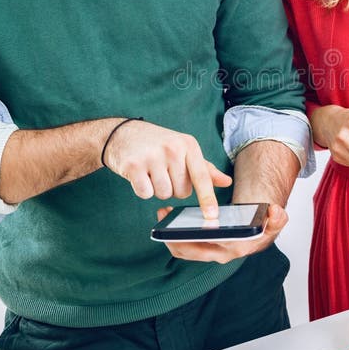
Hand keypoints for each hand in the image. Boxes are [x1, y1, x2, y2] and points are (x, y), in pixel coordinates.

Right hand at [104, 120, 231, 217]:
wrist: (122, 133)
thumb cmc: (158, 144)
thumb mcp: (183, 149)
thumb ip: (205, 168)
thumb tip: (226, 182)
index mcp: (188, 145)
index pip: (201, 176)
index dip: (208, 198)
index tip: (212, 216)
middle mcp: (172, 149)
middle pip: (181, 192)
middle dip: (173, 188)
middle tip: (164, 171)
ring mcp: (152, 156)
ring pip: (164, 194)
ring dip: (158, 189)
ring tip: (152, 171)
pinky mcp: (133, 165)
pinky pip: (145, 194)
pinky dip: (143, 189)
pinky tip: (140, 174)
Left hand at [155, 203, 287, 263]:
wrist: (259, 231)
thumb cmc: (263, 226)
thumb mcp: (275, 221)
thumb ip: (278, 218)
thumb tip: (275, 213)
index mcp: (235, 248)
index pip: (213, 247)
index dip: (198, 240)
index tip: (185, 230)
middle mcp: (221, 254)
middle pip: (192, 251)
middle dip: (175, 239)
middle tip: (164, 222)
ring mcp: (210, 252)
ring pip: (184, 250)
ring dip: (169, 236)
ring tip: (161, 215)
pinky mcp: (202, 247)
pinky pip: (183, 245)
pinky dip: (172, 235)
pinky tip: (166, 217)